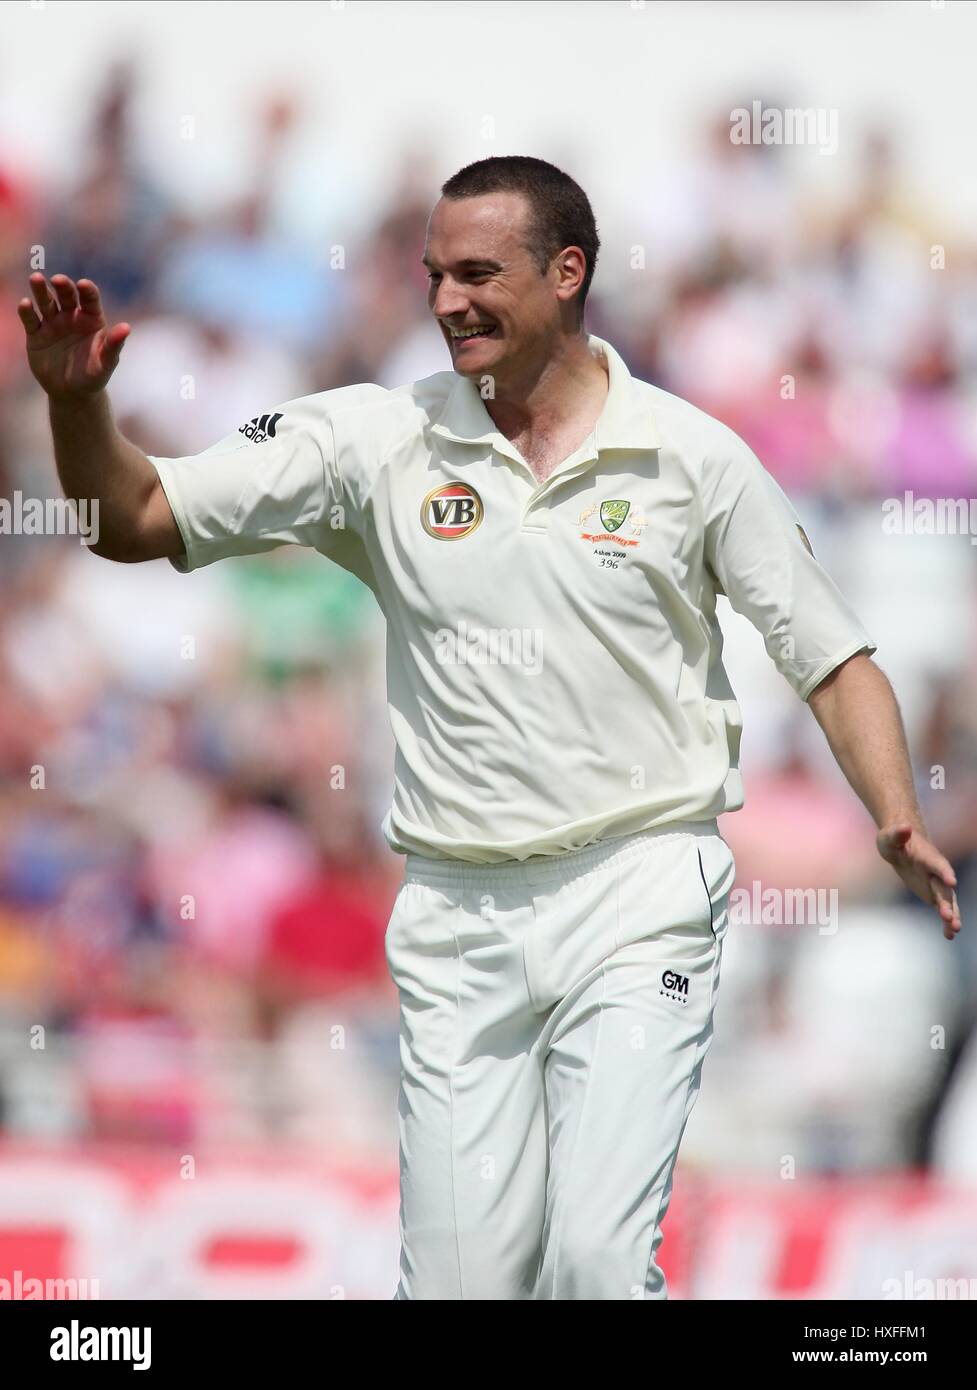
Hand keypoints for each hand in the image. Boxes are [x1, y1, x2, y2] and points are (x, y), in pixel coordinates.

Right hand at [17, 274, 129, 397]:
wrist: (73, 393)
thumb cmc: (94, 375)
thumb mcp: (106, 362)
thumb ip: (114, 344)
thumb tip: (126, 328)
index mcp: (91, 318)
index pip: (90, 299)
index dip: (87, 290)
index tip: (83, 284)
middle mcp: (71, 316)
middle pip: (66, 295)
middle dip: (62, 286)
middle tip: (58, 279)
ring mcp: (53, 323)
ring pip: (46, 302)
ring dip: (41, 290)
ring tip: (36, 278)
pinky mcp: (36, 334)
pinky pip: (31, 320)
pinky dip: (27, 311)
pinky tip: (25, 304)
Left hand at [876, 823, 960, 940]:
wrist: (901, 845)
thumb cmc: (893, 839)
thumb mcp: (890, 836)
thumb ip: (898, 833)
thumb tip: (905, 827)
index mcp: (928, 857)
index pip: (938, 864)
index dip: (944, 872)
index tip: (952, 881)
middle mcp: (936, 872)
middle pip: (944, 888)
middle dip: (947, 903)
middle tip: (950, 917)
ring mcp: (936, 884)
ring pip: (947, 901)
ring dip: (951, 915)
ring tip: (954, 930)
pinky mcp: (933, 894)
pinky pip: (942, 909)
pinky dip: (945, 921)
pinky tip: (949, 936)